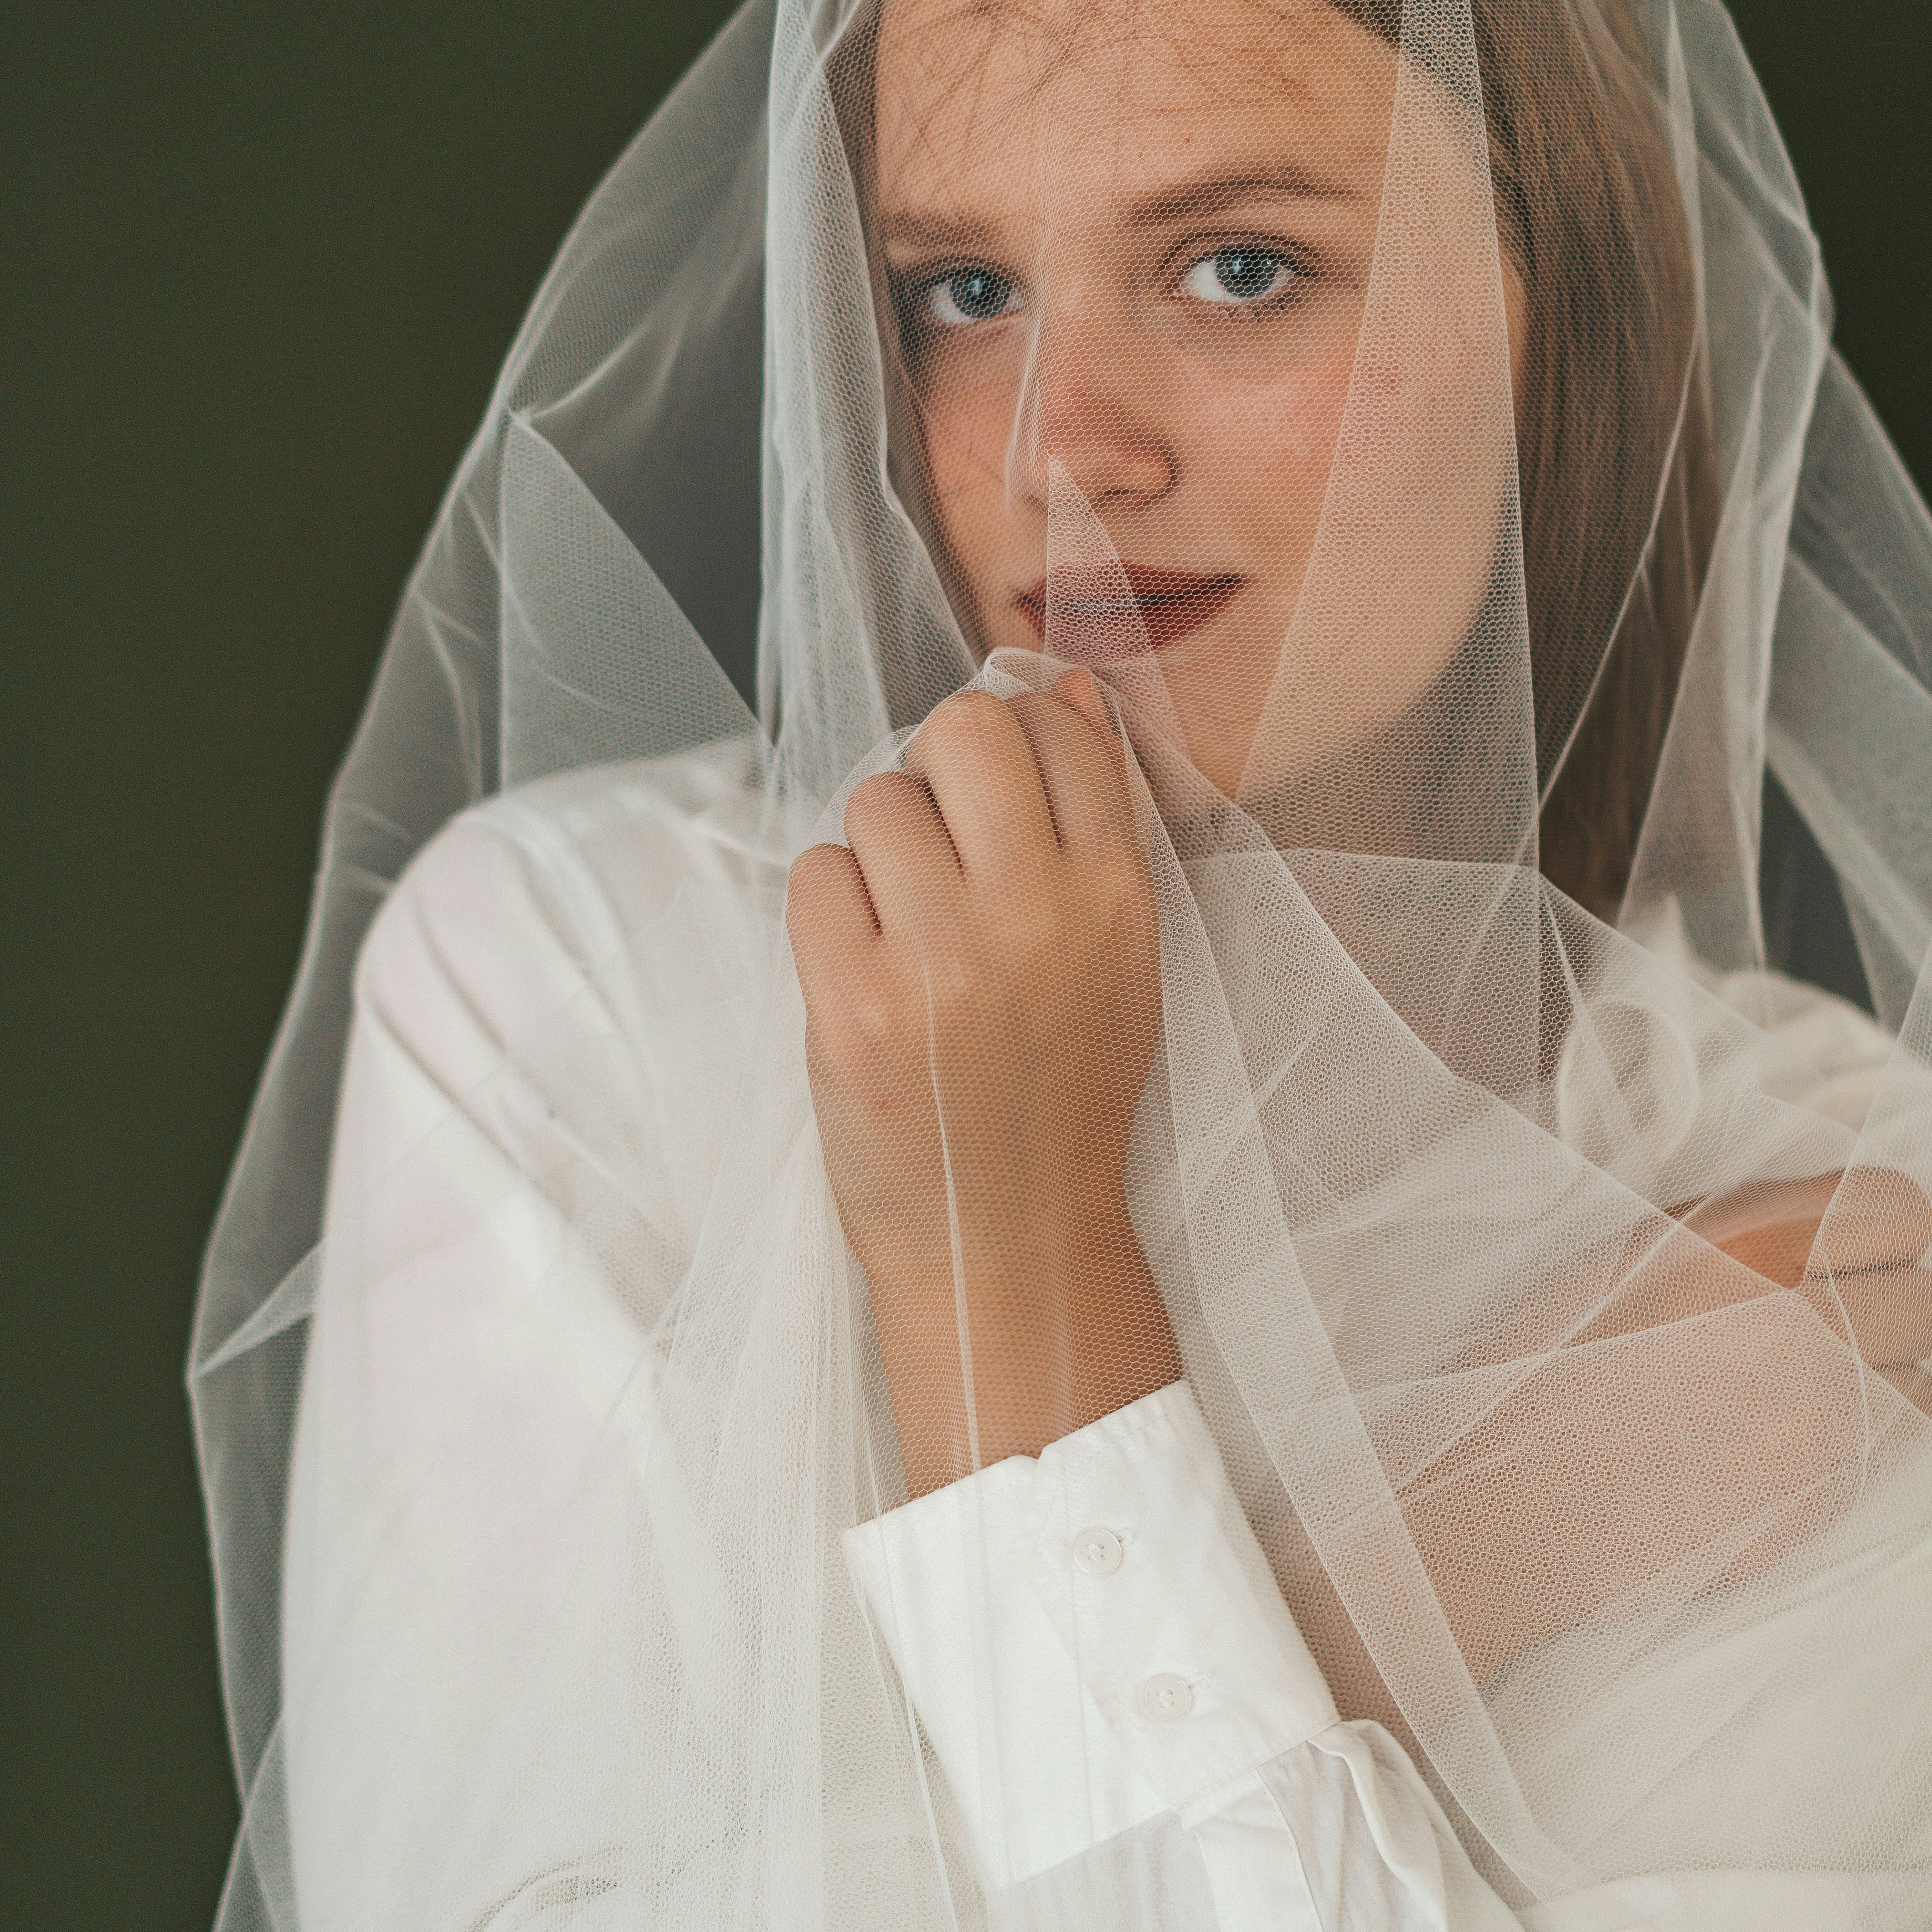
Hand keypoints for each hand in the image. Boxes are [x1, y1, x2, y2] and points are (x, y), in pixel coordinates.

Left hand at [787, 675, 1177, 1494]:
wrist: (1008, 1243)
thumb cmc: (1056, 1095)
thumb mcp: (1115, 958)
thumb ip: (1096, 824)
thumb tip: (1067, 688)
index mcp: (1116, 898)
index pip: (1062, 729)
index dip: (1018, 738)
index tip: (998, 794)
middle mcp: (1036, 914)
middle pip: (961, 732)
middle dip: (938, 769)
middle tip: (938, 844)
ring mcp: (941, 959)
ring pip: (876, 799)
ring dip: (877, 848)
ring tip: (904, 926)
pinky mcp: (853, 1004)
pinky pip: (815, 873)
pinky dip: (829, 909)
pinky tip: (865, 967)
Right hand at [1266, 1167, 1931, 1731]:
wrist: (1506, 1508)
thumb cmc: (1547, 1371)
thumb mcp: (1629, 1252)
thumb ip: (1739, 1225)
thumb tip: (1826, 1218)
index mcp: (1743, 1245)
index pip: (1899, 1207)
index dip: (1882, 1229)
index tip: (1852, 1250)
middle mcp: (1797, 1323)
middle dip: (1892, 1307)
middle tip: (1834, 1324)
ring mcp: (1818, 1418)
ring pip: (1926, 1382)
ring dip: (1885, 1382)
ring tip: (1807, 1393)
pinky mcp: (1821, 1497)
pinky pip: (1886, 1454)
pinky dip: (1852, 1446)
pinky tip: (1776, 1447)